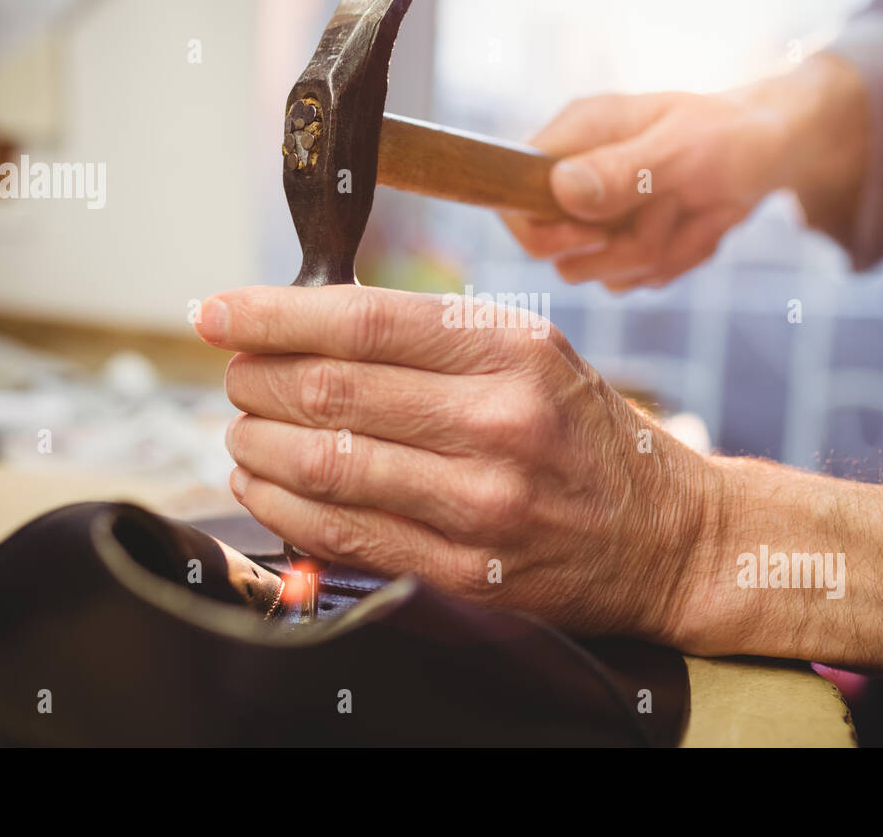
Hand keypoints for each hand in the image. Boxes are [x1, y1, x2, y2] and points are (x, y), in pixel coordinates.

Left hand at [195, 284, 722, 644]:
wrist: (667, 535)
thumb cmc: (585, 432)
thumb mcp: (531, 352)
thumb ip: (431, 336)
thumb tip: (305, 324)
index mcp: (511, 350)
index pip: (361, 321)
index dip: (270, 315)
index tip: (215, 311)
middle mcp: (497, 422)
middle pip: (329, 391)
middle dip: (254, 381)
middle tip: (235, 377)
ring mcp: (482, 503)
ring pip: (323, 464)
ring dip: (256, 445)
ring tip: (243, 431)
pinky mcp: (466, 570)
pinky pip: (344, 533)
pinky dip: (283, 507)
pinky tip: (265, 486)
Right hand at [506, 55, 871, 289]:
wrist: (770, 152)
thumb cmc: (729, 134)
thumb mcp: (683, 147)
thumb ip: (623, 170)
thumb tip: (561, 189)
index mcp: (574, 136)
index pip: (512, 198)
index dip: (543, 230)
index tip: (594, 231)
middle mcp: (575, 177)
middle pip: (557, 253)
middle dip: (623, 246)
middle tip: (671, 208)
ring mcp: (597, 217)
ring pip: (598, 273)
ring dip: (655, 255)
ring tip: (690, 210)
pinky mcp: (622, 246)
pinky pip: (630, 282)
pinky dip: (672, 263)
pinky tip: (696, 225)